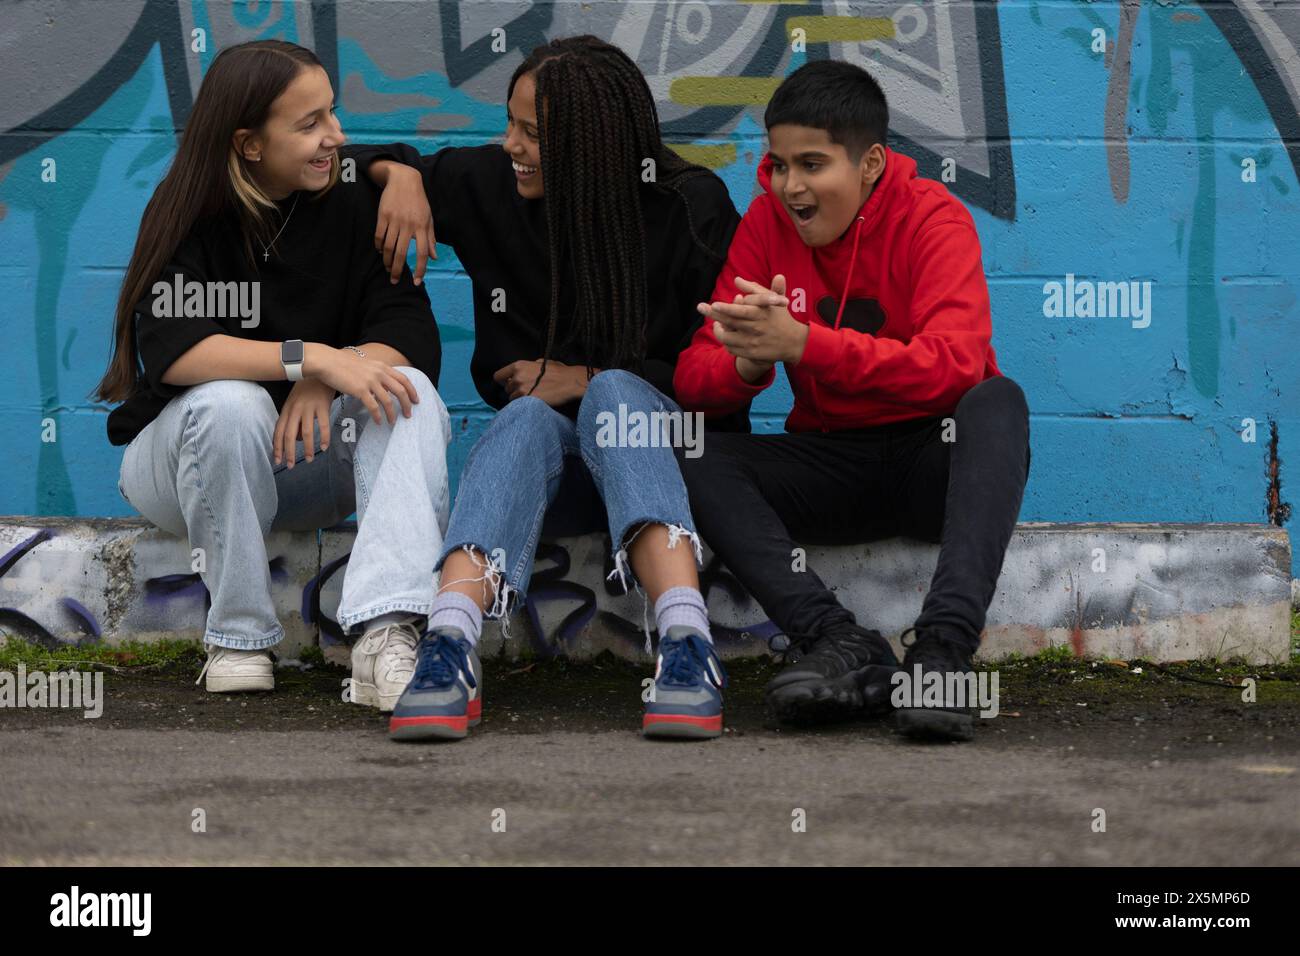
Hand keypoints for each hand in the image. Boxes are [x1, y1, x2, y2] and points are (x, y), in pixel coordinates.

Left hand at [273, 378, 335, 468]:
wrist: (321, 369)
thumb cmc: (309, 387)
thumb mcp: (296, 402)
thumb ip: (294, 419)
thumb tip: (296, 439)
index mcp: (287, 409)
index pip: (278, 431)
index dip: (277, 447)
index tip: (277, 460)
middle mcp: (295, 409)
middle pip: (288, 435)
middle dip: (288, 452)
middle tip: (290, 465)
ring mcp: (308, 408)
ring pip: (305, 433)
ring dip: (306, 448)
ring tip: (309, 459)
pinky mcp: (322, 406)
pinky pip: (322, 426)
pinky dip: (323, 438)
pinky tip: (324, 447)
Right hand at [306, 344, 419, 425]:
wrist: (327, 361)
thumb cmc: (342, 364)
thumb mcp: (364, 365)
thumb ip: (375, 373)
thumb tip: (382, 386)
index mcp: (381, 366)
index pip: (403, 379)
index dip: (412, 390)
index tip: (416, 400)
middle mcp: (379, 373)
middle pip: (400, 391)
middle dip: (407, 404)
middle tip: (409, 415)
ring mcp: (370, 381)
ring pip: (388, 401)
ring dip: (393, 414)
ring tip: (393, 422)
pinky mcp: (360, 390)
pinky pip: (373, 406)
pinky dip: (378, 416)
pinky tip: (378, 422)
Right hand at [374, 164, 435, 284]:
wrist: (404, 180)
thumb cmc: (419, 201)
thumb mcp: (428, 218)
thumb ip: (430, 238)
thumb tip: (434, 257)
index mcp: (422, 227)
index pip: (423, 253)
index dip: (420, 269)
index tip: (417, 282)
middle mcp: (409, 225)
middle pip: (402, 253)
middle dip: (398, 270)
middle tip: (394, 281)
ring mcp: (395, 220)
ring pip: (389, 247)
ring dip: (387, 260)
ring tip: (388, 268)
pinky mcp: (383, 215)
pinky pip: (379, 235)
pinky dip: (379, 246)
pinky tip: (381, 251)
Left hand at [493, 359, 594, 406]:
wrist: (570, 382)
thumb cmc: (559, 372)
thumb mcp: (541, 362)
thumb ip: (529, 366)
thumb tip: (524, 370)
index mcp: (518, 366)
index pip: (498, 376)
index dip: (503, 381)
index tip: (509, 384)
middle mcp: (517, 377)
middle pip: (506, 389)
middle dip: (514, 390)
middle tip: (528, 390)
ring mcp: (521, 390)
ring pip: (512, 399)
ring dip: (520, 399)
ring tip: (533, 396)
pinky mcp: (527, 401)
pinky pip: (519, 406)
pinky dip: (525, 406)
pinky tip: (535, 402)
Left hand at [697, 274, 808, 365]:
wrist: (793, 342)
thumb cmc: (780, 317)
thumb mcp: (771, 300)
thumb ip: (754, 289)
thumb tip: (737, 279)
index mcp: (760, 313)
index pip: (739, 310)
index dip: (725, 308)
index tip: (714, 304)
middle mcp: (756, 328)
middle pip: (729, 322)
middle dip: (713, 314)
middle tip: (700, 307)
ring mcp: (753, 342)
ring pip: (727, 338)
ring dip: (718, 330)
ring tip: (716, 324)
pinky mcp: (751, 353)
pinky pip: (731, 349)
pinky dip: (726, 342)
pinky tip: (725, 336)